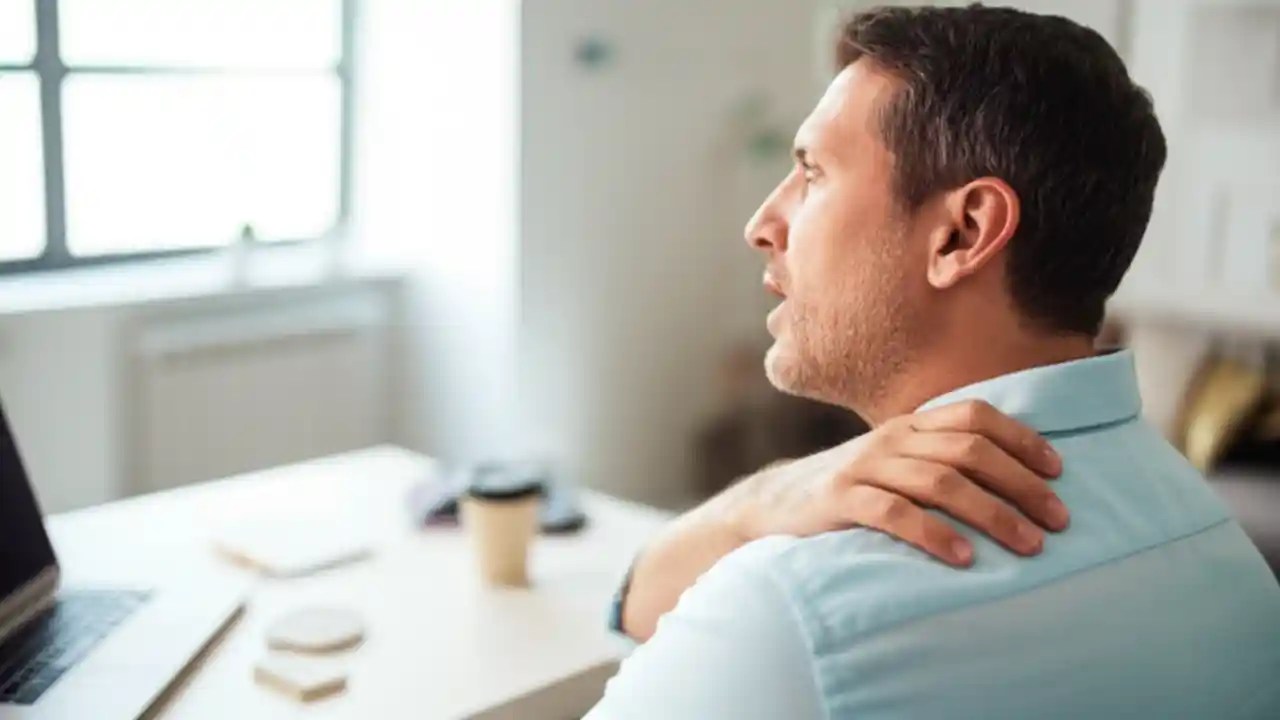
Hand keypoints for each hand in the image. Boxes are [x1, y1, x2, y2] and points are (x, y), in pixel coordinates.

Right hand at [728, 400, 1065, 565]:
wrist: (774, 504)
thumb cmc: (852, 490)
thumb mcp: (894, 464)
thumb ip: (939, 461)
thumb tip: (1014, 481)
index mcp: (910, 425)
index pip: (974, 415)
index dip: (1021, 439)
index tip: (1059, 471)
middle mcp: (891, 439)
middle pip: (969, 450)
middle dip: (1021, 484)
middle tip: (1059, 521)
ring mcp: (863, 467)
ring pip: (940, 482)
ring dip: (992, 514)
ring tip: (1028, 545)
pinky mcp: (839, 500)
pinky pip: (893, 513)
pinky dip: (934, 534)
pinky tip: (963, 558)